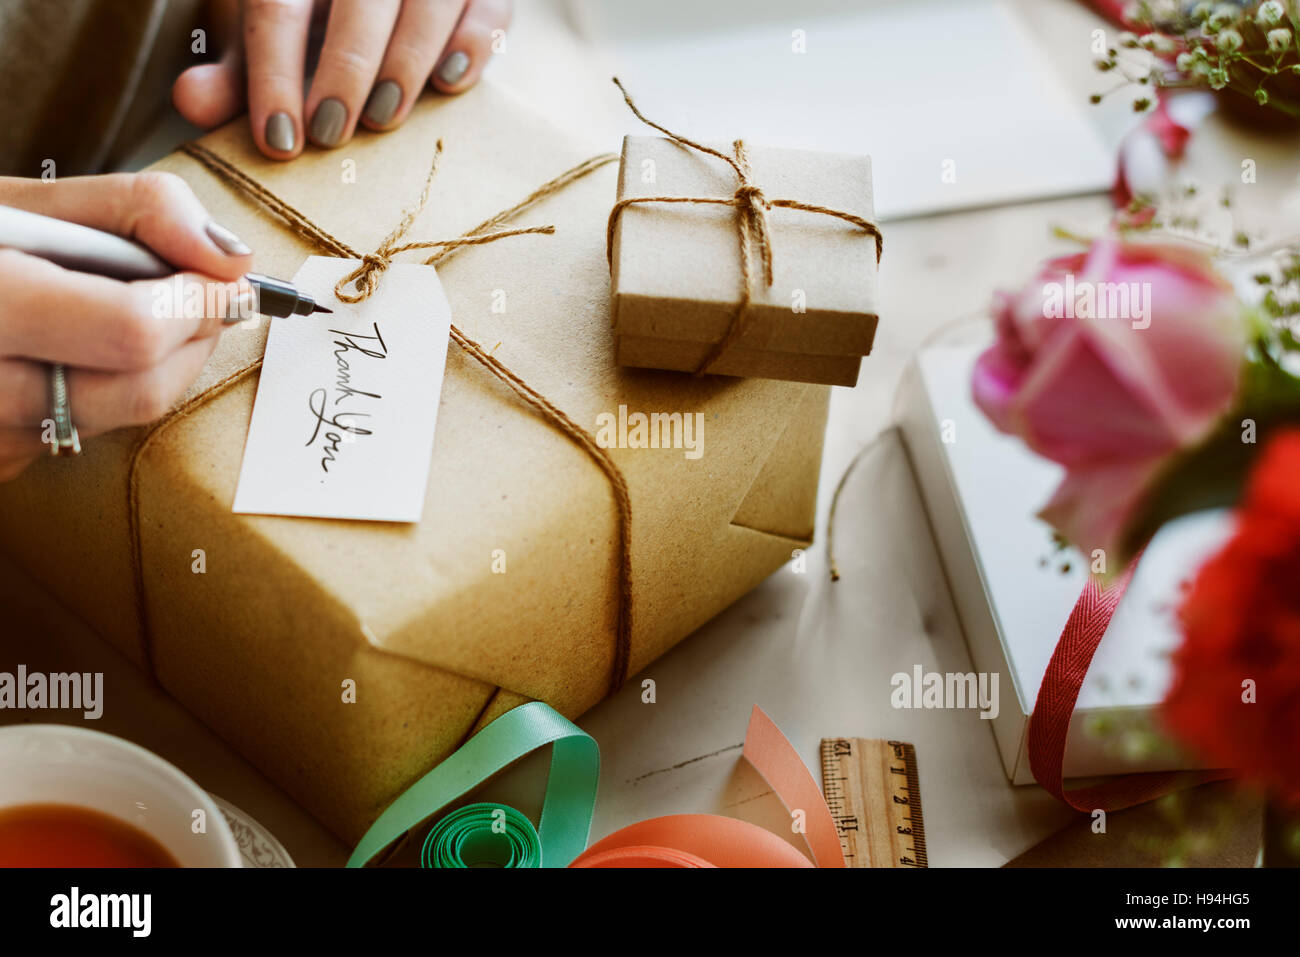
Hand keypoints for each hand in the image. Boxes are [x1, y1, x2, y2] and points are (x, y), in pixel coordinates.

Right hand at [0, 173, 252, 479]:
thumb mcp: (30, 203)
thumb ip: (139, 212)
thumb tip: (233, 261)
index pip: (133, 330)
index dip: (197, 303)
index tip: (224, 279)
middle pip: (142, 389)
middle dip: (192, 338)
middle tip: (199, 297)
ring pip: (124, 416)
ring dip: (159, 365)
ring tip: (133, 311)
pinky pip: (87, 434)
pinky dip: (109, 389)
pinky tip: (77, 350)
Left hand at [173, 0, 513, 159]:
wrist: (383, 3)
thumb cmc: (319, 29)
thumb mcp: (273, 47)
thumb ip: (237, 77)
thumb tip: (191, 101)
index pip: (277, 9)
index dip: (274, 76)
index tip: (279, 142)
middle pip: (358, 3)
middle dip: (343, 72)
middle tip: (332, 135)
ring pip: (426, 2)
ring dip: (404, 64)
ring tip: (383, 119)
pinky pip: (488, 9)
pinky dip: (474, 43)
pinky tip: (450, 82)